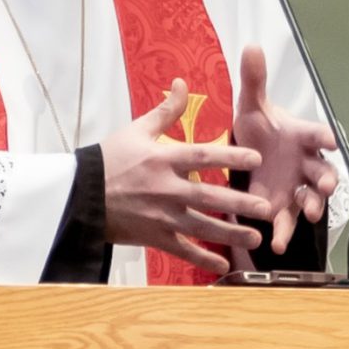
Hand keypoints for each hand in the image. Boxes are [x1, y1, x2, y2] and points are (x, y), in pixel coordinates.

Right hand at [101, 79, 273, 273]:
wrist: (80, 194)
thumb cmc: (109, 158)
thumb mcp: (136, 129)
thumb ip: (165, 111)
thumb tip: (182, 83)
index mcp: (163, 160)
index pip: (203, 156)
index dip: (231, 156)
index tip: (256, 158)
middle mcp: (166, 189)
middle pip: (210, 197)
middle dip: (241, 204)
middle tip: (268, 208)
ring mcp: (161, 216)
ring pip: (202, 227)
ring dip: (231, 233)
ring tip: (256, 236)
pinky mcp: (154, 237)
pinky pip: (183, 249)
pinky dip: (203, 259)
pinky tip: (223, 266)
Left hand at [233, 46, 338, 253]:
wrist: (251, 151)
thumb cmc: (258, 126)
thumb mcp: (251, 103)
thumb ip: (253, 79)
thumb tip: (251, 45)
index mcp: (301, 135)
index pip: (317, 134)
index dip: (324, 137)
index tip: (330, 141)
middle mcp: (306, 162)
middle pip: (323, 171)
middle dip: (326, 179)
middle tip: (327, 186)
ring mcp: (297, 186)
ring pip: (312, 199)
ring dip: (313, 207)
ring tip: (311, 216)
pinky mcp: (284, 205)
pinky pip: (288, 220)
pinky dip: (283, 230)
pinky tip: (274, 243)